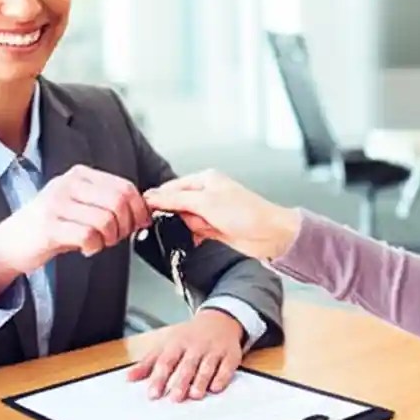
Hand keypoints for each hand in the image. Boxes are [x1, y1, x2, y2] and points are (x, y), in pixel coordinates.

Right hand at [0, 165, 151, 295]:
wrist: (9, 244)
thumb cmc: (50, 226)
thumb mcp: (79, 205)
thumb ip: (107, 202)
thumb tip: (143, 211)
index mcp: (80, 175)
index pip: (125, 187)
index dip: (139, 209)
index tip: (140, 224)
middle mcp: (68, 184)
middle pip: (119, 201)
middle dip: (126, 225)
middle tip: (118, 238)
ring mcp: (56, 203)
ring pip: (106, 220)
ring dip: (110, 239)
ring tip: (99, 243)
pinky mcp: (48, 226)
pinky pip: (89, 236)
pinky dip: (94, 247)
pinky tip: (86, 249)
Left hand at [127, 310, 243, 400]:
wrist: (220, 320)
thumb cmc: (189, 336)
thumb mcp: (167, 344)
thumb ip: (148, 363)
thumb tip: (129, 378)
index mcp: (177, 343)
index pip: (166, 361)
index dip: (159, 378)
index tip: (153, 394)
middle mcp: (196, 346)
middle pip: (187, 365)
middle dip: (181, 381)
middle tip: (175, 398)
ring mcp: (214, 350)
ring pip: (207, 366)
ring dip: (201, 380)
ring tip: (194, 395)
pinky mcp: (230, 355)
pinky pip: (227, 367)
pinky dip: (222, 377)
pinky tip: (216, 387)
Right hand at [143, 170, 301, 260]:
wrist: (270, 235)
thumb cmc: (248, 213)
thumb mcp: (206, 202)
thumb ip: (176, 200)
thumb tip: (152, 197)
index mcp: (205, 180)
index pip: (171, 187)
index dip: (159, 199)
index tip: (149, 211)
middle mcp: (207, 194)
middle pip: (176, 206)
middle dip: (179, 217)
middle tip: (190, 221)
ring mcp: (210, 212)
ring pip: (185, 222)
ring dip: (189, 229)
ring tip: (204, 229)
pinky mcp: (214, 229)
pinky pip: (194, 233)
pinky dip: (195, 237)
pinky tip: (201, 239)